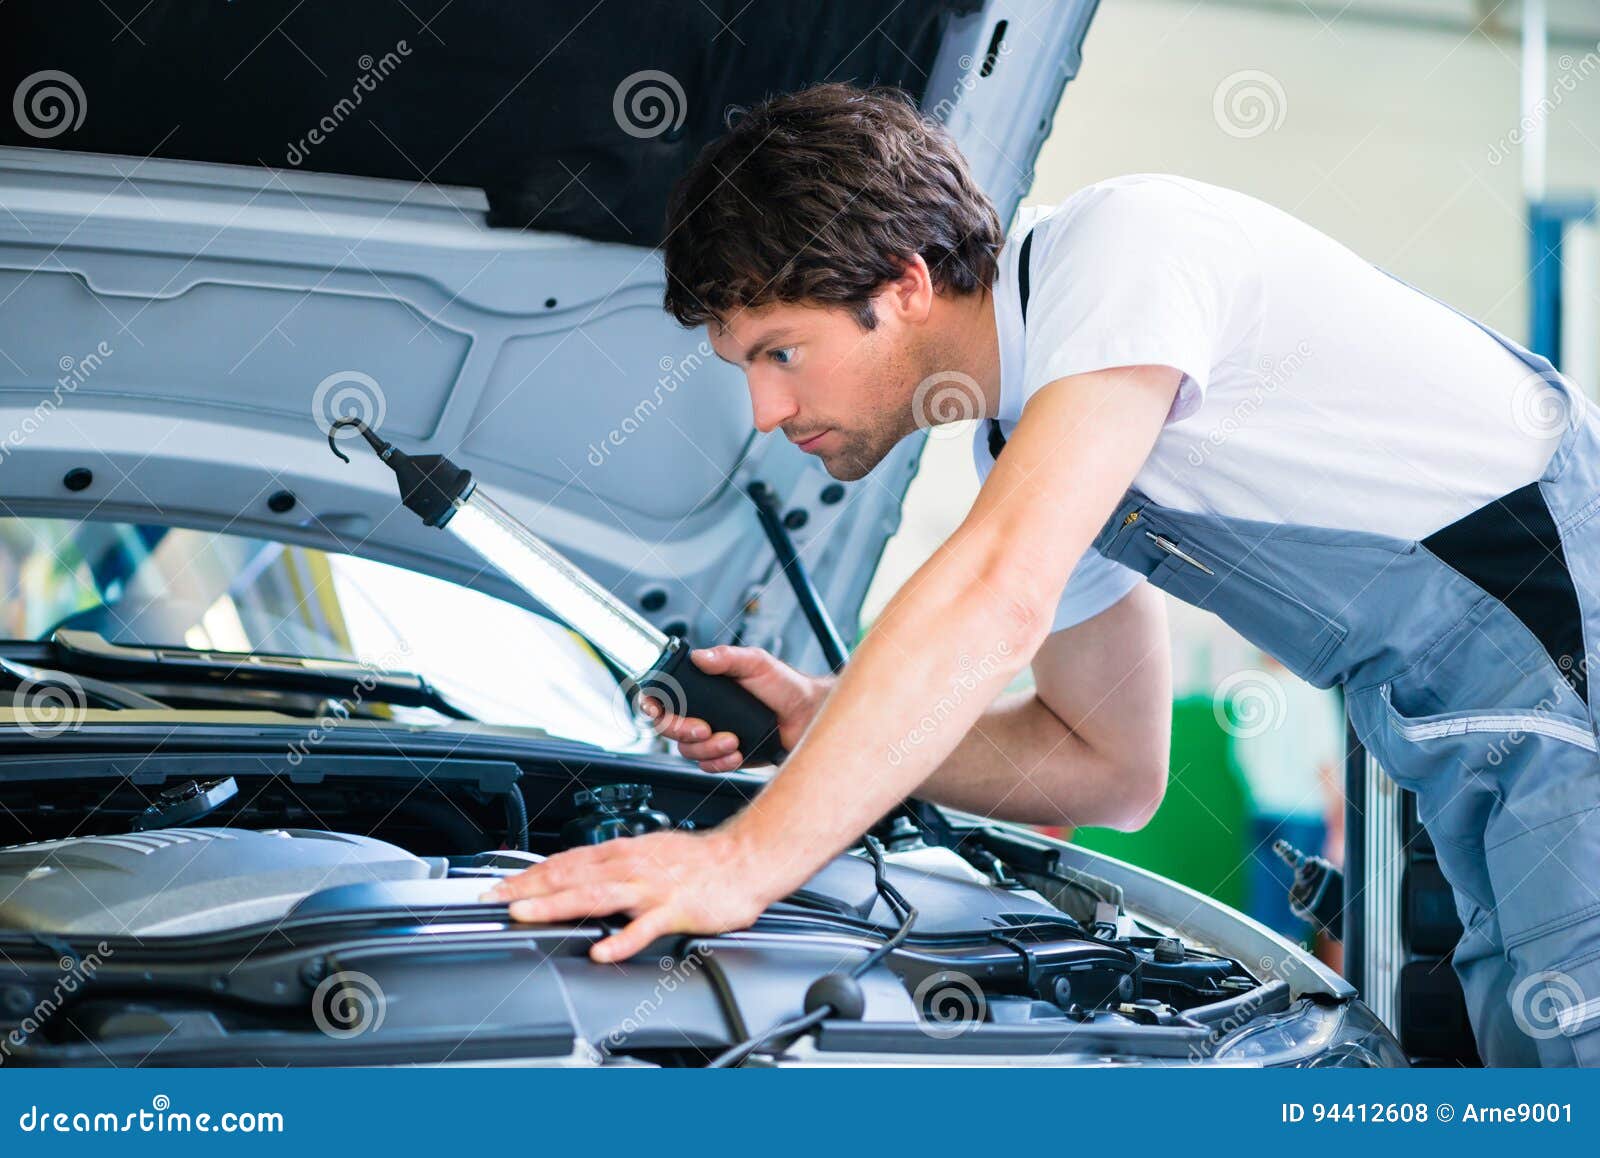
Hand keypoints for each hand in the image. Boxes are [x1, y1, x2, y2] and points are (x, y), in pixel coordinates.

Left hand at [479, 829, 784, 961]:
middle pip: (570, 876)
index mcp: (622, 852)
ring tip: (526, 915)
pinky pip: (644, 927)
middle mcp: (630, 865)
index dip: (528, 875)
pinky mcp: (674, 908)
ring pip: (596, 895)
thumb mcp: (648, 853)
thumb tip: (577, 876)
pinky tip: (602, 950)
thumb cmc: (699, 862)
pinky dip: (622, 939)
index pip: (565, 862)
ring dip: (557, 905)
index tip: (497, 888)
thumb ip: (613, 867)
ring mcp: (651, 887)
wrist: (744, 860)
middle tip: (493, 901)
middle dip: (527, 889)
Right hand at [642, 645, 831, 771]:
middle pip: (669, 728)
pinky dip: (720, 762)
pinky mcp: (726, 755)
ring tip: (732, 740)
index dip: (652, 705)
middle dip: (682, 730)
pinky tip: (737, 752)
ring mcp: (714, 734)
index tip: (656, 710)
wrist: (808, 716)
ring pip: (688, 750)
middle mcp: (705, 711)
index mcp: (705, 687)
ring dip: (707, 748)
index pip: (666, 697)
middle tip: (704, 728)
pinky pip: (708, 765)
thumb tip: (700, 656)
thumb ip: (727, 657)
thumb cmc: (786, 686)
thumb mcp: (756, 663)